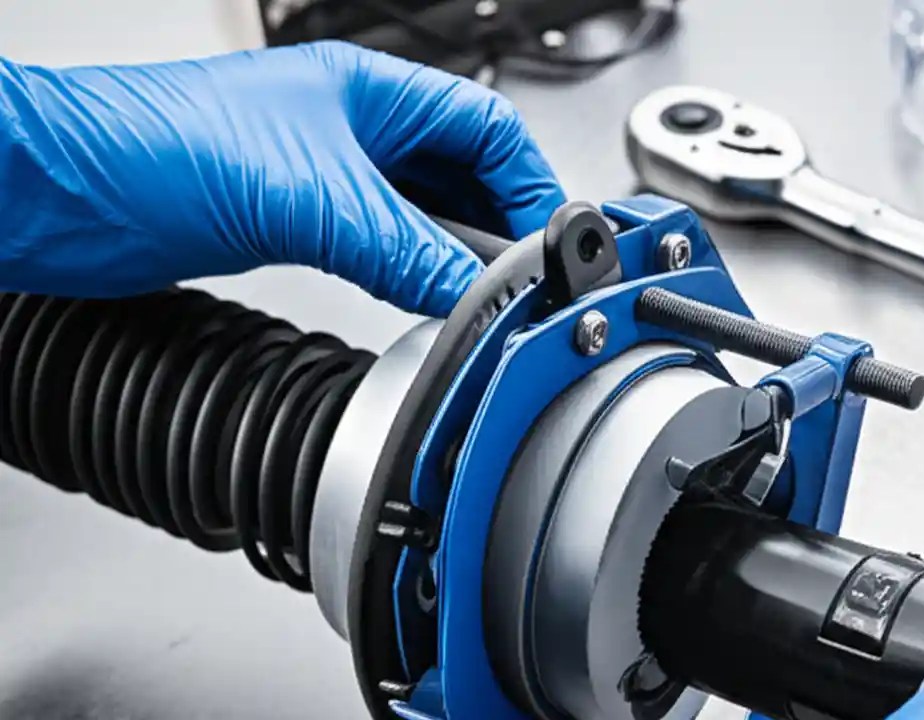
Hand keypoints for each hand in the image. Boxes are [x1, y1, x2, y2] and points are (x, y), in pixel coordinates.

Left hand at [0, 41, 564, 315]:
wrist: (56, 193)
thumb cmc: (150, 145)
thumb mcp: (310, 198)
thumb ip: (404, 249)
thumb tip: (472, 294)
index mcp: (368, 90)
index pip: (486, 129)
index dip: (528, 184)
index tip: (549, 243)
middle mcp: (352, 128)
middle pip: (461, 173)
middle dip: (498, 225)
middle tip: (524, 280)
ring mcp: (324, 175)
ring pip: (421, 215)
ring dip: (453, 255)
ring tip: (482, 298)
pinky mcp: (293, 220)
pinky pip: (378, 247)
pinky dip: (409, 275)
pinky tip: (422, 300)